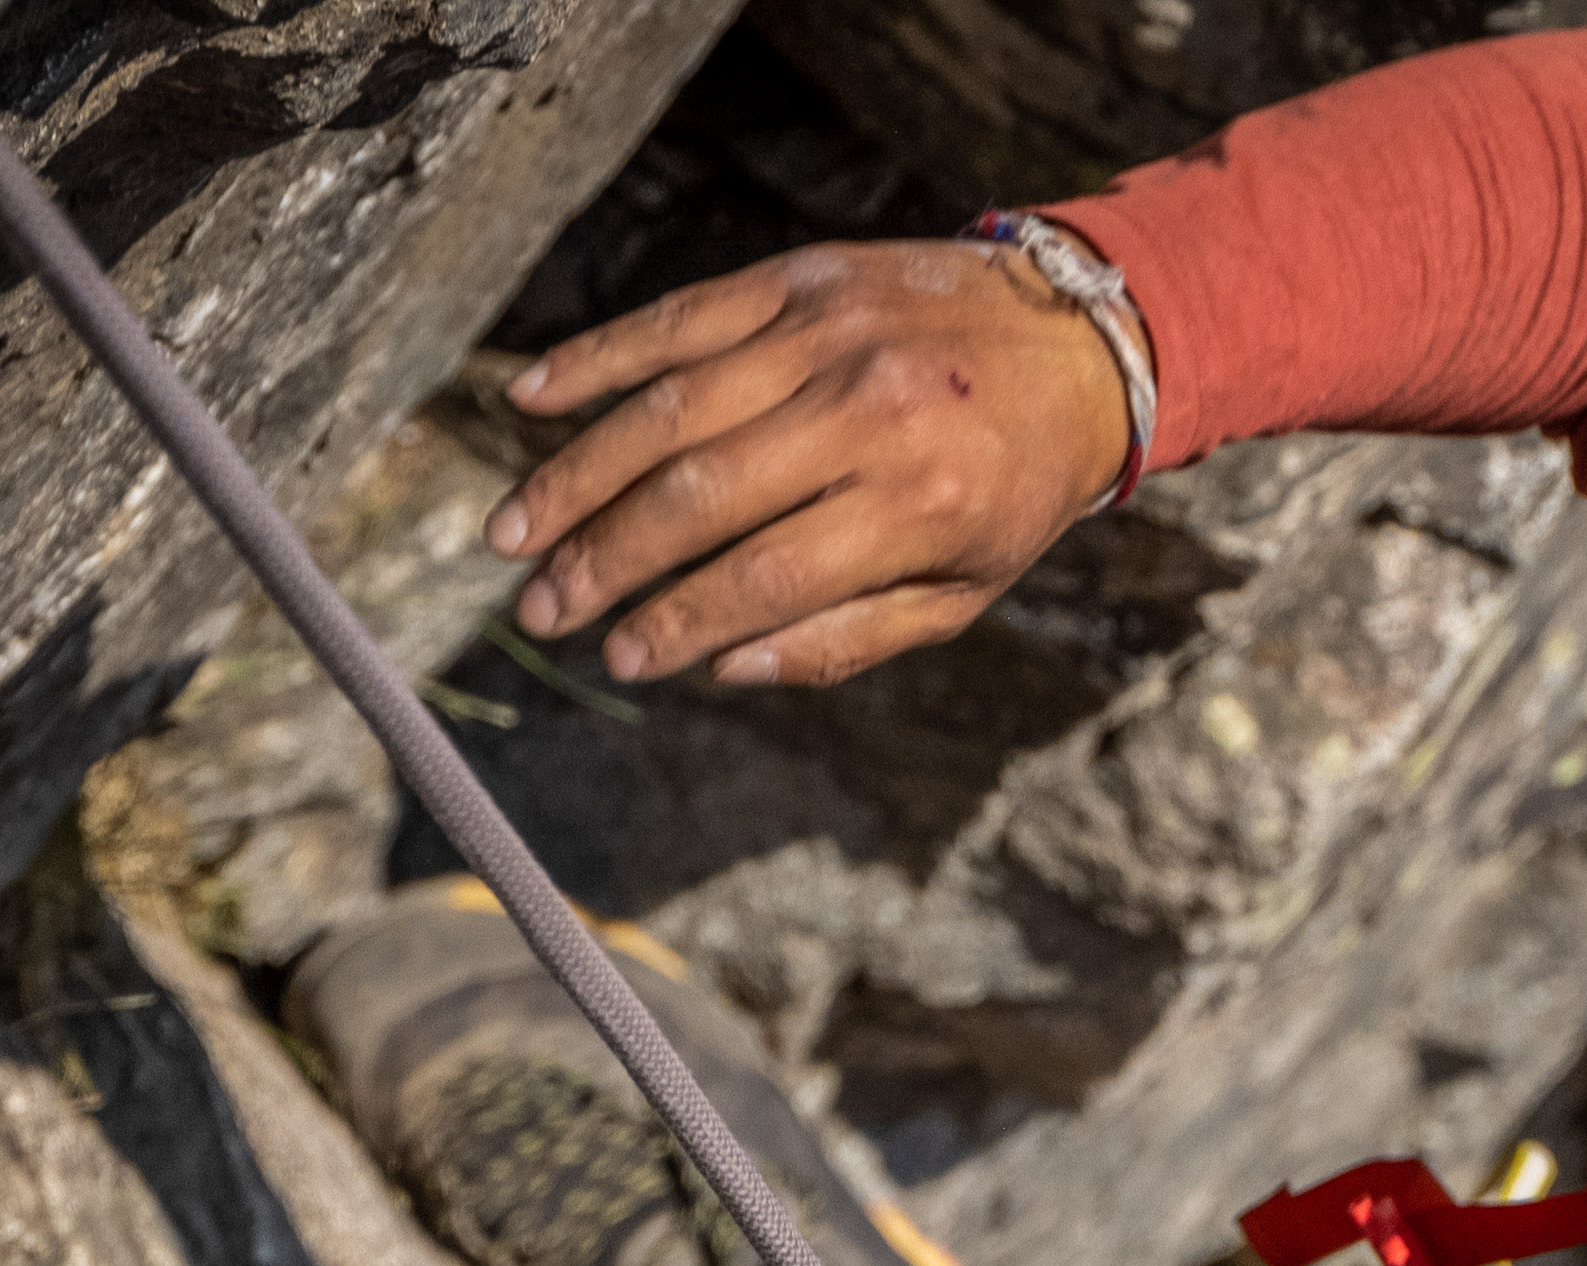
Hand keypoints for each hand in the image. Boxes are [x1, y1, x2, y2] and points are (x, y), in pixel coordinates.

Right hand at [484, 242, 1132, 688]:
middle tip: (538, 610)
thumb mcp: (961, 593)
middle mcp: (866, 409)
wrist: (1074, 340)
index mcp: (917, 502)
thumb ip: (844, 640)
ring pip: (670, 407)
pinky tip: (528, 400)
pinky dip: (596, 359)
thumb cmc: (1009, 488)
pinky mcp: (797, 277)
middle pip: (700, 493)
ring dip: (576, 475)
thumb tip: (718, 667)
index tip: (616, 660)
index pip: (764, 574)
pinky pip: (677, 318)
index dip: (679, 621)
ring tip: (512, 536)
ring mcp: (825, 333)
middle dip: (605, 560)